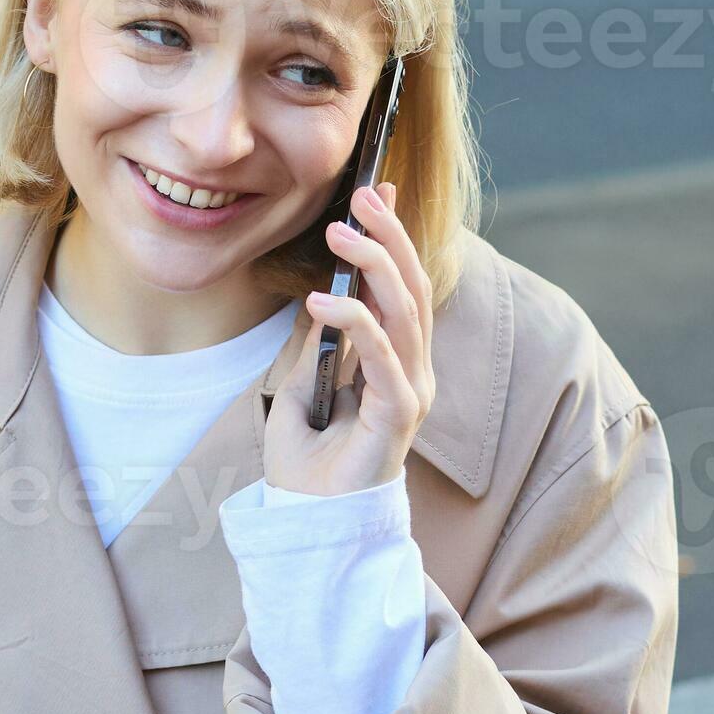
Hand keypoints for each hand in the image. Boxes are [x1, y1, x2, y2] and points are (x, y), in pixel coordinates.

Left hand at [264, 180, 433, 497]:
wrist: (307, 523)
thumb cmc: (305, 465)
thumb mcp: (300, 386)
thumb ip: (318, 344)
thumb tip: (323, 295)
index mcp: (397, 363)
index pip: (403, 287)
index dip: (394, 237)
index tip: (378, 190)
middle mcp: (413, 372)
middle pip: (413, 288)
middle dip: (391, 236)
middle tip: (363, 197)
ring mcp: (412, 392)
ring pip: (406, 310)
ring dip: (375, 263)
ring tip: (340, 233)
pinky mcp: (401, 415)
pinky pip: (384, 355)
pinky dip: (354, 322)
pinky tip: (319, 303)